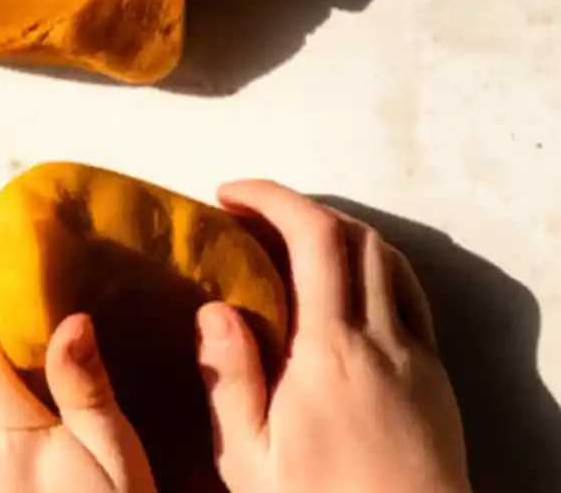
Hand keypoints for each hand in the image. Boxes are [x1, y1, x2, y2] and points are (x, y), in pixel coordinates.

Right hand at [197, 181, 470, 492]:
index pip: (314, 239)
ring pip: (388, 259)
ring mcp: (417, 354)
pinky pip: (409, 296)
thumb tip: (214, 309)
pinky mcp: (436, 376)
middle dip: (300, 208)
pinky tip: (344, 290)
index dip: (274, 198)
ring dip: (339, 234)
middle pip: (355, 235)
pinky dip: (374, 269)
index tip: (230, 194)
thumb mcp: (250, 457)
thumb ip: (229, 379)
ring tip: (291, 247)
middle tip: (250, 220)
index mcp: (331, 350)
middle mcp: (382, 338)